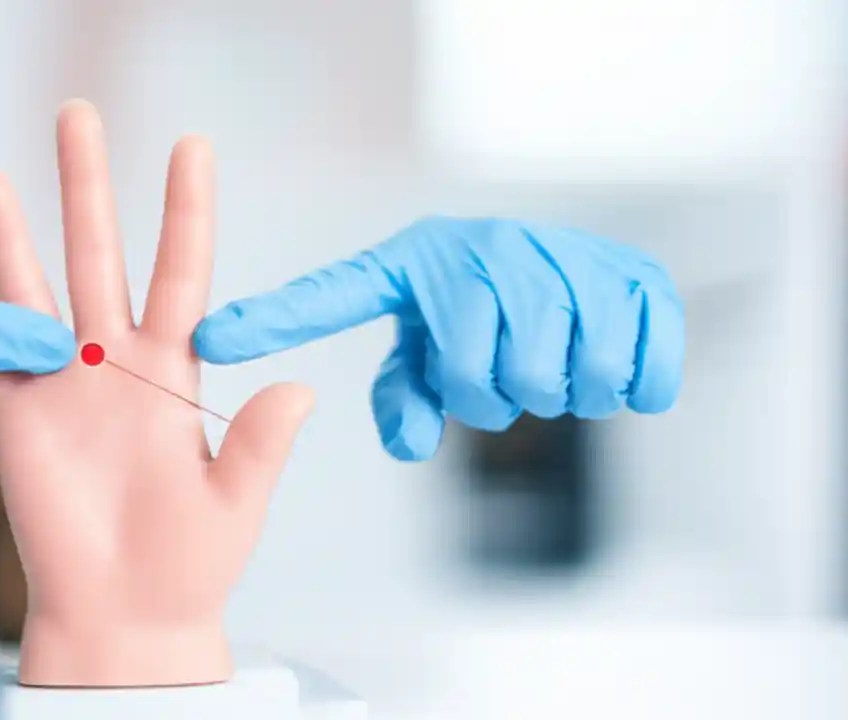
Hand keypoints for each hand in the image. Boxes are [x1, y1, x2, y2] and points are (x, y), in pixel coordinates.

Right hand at [0, 100, 314, 686]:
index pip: (182, 272)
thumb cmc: (190, 565)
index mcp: (173, 373)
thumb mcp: (236, 503)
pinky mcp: (13, 422)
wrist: (126, 615)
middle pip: (97, 256)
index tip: (190, 145)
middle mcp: (112, 365)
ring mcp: (58, 388)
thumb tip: (301, 388)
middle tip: (77, 115)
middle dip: (86, 187)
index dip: (185, 210)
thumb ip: (260, 444)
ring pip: (29, 294)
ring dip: (9, 236)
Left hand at [195, 218, 683, 460]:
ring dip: (559, 391)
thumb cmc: (493, 310)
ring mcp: (560, 260)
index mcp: (413, 266)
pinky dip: (629, 383)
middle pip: (477, 384)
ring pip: (553, 386)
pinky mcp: (637, 282)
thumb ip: (407, 392)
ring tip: (553, 348)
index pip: (333, 296)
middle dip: (493, 396)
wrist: (598, 255)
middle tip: (506, 361)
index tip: (210, 338)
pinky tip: (611, 344)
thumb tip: (406, 442)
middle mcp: (480, 253)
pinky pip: (629, 380)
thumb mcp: (435, 345)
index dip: (273, 319)